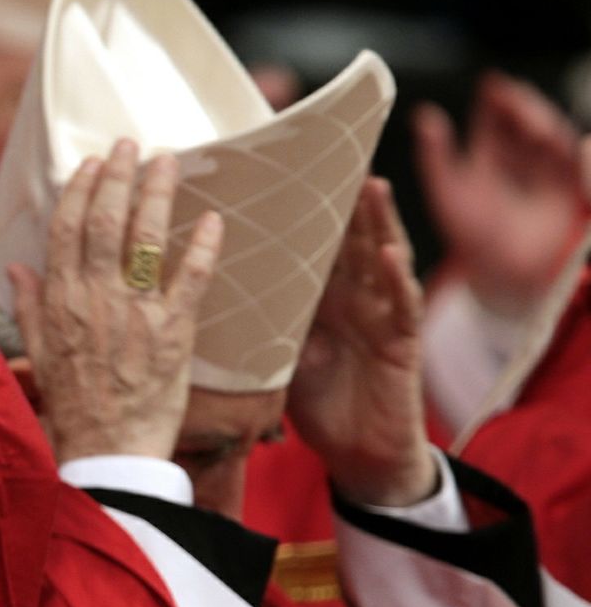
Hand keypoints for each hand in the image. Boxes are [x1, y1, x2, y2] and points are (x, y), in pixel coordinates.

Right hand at [10, 141, 223, 462]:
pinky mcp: (172, 332)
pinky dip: (202, 247)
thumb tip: (14, 269)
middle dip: (117, 178)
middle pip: (104, 223)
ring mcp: (134, 313)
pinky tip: (213, 219)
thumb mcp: (40, 353)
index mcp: (61, 301)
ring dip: (157, 196)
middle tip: (129, 145)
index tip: (89, 164)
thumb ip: (31, 307)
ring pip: (145, 240)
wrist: (107, 449)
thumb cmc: (74, 404)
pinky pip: (190, 280)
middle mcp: (95, 299)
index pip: (65, 230)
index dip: (78, 191)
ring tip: (167, 162)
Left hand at [288, 178, 436, 504]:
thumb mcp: (280, 355)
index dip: (297, 212)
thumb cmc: (321, 401)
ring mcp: (381, 315)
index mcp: (320, 298)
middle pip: (346, 240)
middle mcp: (353, 298)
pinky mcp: (402, 342)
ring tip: (368, 184)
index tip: (275, 172)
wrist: (360, 453)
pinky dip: (395, 277)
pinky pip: (401, 304)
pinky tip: (388, 252)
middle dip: (339, 200)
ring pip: (379, 259)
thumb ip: (260, 319)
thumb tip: (204, 290)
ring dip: (376, 223)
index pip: (308, 245)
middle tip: (328, 154)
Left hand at [416, 72, 589, 314]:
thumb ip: (434, 154)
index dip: (495, 98)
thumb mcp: (447, 191)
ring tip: (531, 122)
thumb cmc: (471, 237)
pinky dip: (572, 148)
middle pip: (525, 119)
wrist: (504, 275)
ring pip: (551, 134)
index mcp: (488, 156)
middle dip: (522, 106)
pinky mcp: (569, 187)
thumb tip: (423, 113)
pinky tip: (558, 140)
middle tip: (513, 97)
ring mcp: (546, 172)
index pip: (494, 118)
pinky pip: (576, 159)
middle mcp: (518, 159)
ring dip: (543, 123)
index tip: (491, 82)